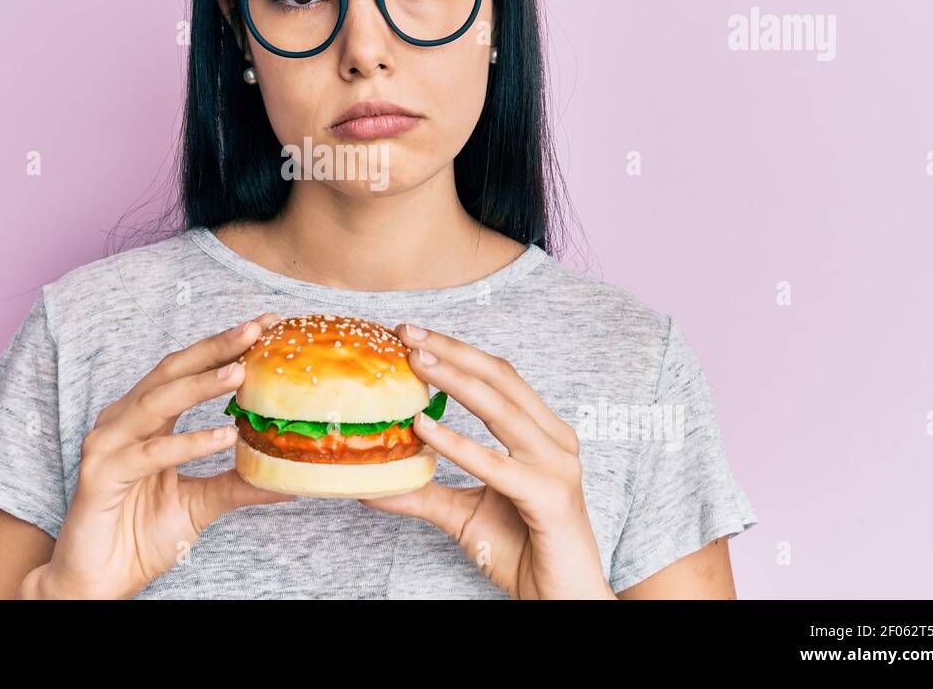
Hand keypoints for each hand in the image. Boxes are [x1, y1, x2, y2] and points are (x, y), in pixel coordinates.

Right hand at [21, 312, 294, 598]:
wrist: (99, 582)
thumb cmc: (140, 537)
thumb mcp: (202, 503)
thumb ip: (238, 483)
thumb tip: (288, 476)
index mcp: (145, 420)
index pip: (187, 371)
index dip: (223, 346)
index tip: (265, 325)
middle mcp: (123, 422)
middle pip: (171, 371)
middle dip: (215, 348)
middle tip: (255, 330)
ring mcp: (107, 446)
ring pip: (157, 402)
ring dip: (200, 385)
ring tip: (240, 372)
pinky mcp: (98, 475)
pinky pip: (149, 453)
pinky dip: (187, 444)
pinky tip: (222, 437)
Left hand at [358, 323, 616, 599]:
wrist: (561, 600)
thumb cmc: (522, 551)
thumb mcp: (462, 513)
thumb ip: (422, 492)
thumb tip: (371, 483)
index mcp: (541, 433)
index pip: (498, 376)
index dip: (456, 351)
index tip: (411, 335)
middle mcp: (555, 440)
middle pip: (500, 377)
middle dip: (452, 350)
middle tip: (406, 332)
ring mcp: (557, 466)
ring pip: (501, 408)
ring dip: (455, 380)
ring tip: (415, 362)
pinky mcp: (550, 497)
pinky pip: (497, 464)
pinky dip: (459, 443)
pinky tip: (425, 427)